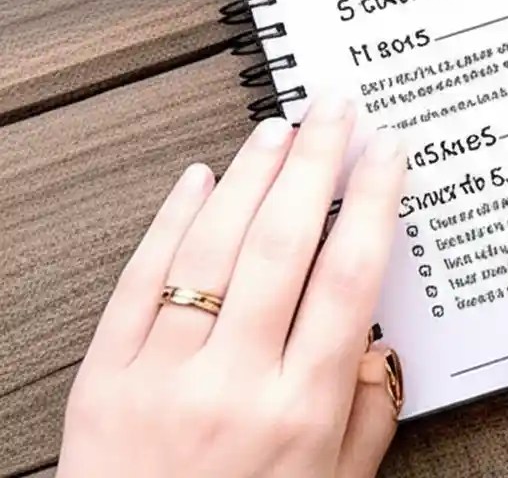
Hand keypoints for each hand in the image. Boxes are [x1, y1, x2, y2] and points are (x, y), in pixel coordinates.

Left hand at [59, 98, 406, 477]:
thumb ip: (367, 411)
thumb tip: (377, 339)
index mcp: (301, 408)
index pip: (349, 277)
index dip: (373, 201)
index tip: (387, 156)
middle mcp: (234, 383)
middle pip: (286, 244)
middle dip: (317, 162)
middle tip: (335, 111)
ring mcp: (163, 374)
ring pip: (214, 247)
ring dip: (251, 176)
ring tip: (278, 130)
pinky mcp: (105, 374)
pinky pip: (139, 280)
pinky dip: (170, 221)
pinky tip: (197, 180)